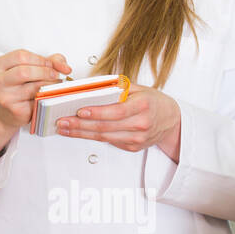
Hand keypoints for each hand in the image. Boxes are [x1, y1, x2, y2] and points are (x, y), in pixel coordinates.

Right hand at [0, 49, 71, 158]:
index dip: (40, 59)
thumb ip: (48, 62)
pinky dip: (46, 97)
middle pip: (25, 71)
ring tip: (54, 84)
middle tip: (55, 74)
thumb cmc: (18, 87)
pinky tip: (47, 95)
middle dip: (45, 71)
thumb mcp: (29, 68)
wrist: (7, 112)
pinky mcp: (16, 110)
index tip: (50, 64)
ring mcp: (5, 97)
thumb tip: (64, 66)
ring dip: (50, 84)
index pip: (20, 56)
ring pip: (34, 87)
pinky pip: (38, 101)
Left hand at [56, 84, 181, 157]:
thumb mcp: (139, 88)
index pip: (116, 111)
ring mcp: (137, 138)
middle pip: (105, 127)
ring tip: (65, 128)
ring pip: (104, 137)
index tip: (80, 111)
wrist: (172, 121)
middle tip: (62, 121)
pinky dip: (91, 137)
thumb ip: (116, 88)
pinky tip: (78, 133)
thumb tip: (91, 87)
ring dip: (81, 133)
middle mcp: (140, 124)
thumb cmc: (153, 102)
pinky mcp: (132, 147)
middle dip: (80, 125)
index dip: (97, 112)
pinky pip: (109, 142)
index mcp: (142, 105)